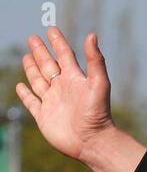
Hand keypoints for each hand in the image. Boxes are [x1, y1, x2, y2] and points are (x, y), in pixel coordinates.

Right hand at [14, 26, 115, 162]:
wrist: (91, 141)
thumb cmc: (97, 113)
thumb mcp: (98, 83)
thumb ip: (95, 60)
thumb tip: (92, 34)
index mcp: (75, 79)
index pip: (64, 55)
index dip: (57, 42)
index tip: (51, 29)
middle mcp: (63, 88)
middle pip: (48, 65)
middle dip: (40, 52)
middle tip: (33, 38)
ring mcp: (52, 102)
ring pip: (38, 81)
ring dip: (32, 69)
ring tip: (27, 57)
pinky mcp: (43, 116)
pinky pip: (31, 102)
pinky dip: (25, 93)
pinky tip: (22, 86)